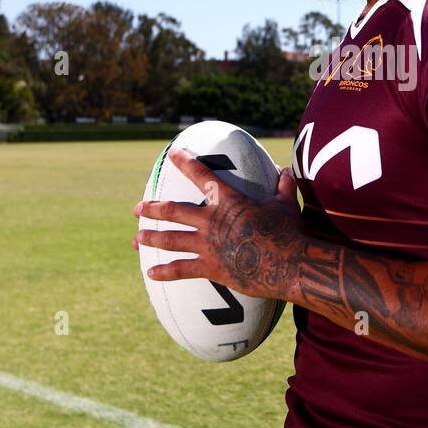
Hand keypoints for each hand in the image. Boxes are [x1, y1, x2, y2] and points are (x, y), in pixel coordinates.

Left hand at [132, 146, 301, 300]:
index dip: (185, 162)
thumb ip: (283, 185)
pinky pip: (182, 269)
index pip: (202, 175)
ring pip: (171, 239)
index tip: (173, 153)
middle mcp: (212, 221)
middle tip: (137, 208)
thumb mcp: (286, 204)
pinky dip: (165, 271)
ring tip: (137, 238)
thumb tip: (287, 169)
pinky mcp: (211, 268)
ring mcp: (209, 245)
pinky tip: (151, 273)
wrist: (289, 263)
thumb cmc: (290, 231)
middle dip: (153, 208)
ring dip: (151, 237)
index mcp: (229, 201)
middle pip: (174, 211)